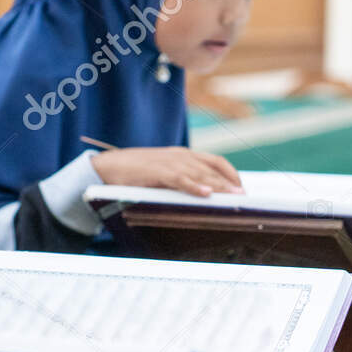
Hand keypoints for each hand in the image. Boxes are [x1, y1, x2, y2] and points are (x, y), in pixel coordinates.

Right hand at [90, 147, 242, 196]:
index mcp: (183, 155)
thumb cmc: (135, 173)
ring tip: (232, 196)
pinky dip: (194, 185)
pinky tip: (206, 193)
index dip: (232, 174)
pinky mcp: (157, 171)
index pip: (216, 161)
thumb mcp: (164, 175)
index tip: (242, 188)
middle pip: (212, 168)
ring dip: (218, 185)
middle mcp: (180, 155)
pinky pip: (180, 178)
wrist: (108, 167)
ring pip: (200, 173)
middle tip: (244, 197)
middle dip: (230, 183)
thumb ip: (182, 181)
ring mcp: (169, 162)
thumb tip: (204, 196)